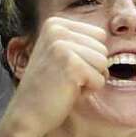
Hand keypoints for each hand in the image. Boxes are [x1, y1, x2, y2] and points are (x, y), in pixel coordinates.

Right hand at [3, 17, 109, 136]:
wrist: (27, 113)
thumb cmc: (49, 87)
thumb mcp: (60, 54)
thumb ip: (80, 42)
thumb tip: (108, 36)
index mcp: (55, 23)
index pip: (99, 35)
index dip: (90, 57)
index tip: (67, 66)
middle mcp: (57, 29)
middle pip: (103, 49)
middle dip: (91, 69)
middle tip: (66, 78)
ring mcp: (62, 46)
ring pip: (104, 63)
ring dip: (90, 80)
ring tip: (67, 84)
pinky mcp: (71, 65)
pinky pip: (100, 80)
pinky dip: (88, 91)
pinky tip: (68, 91)